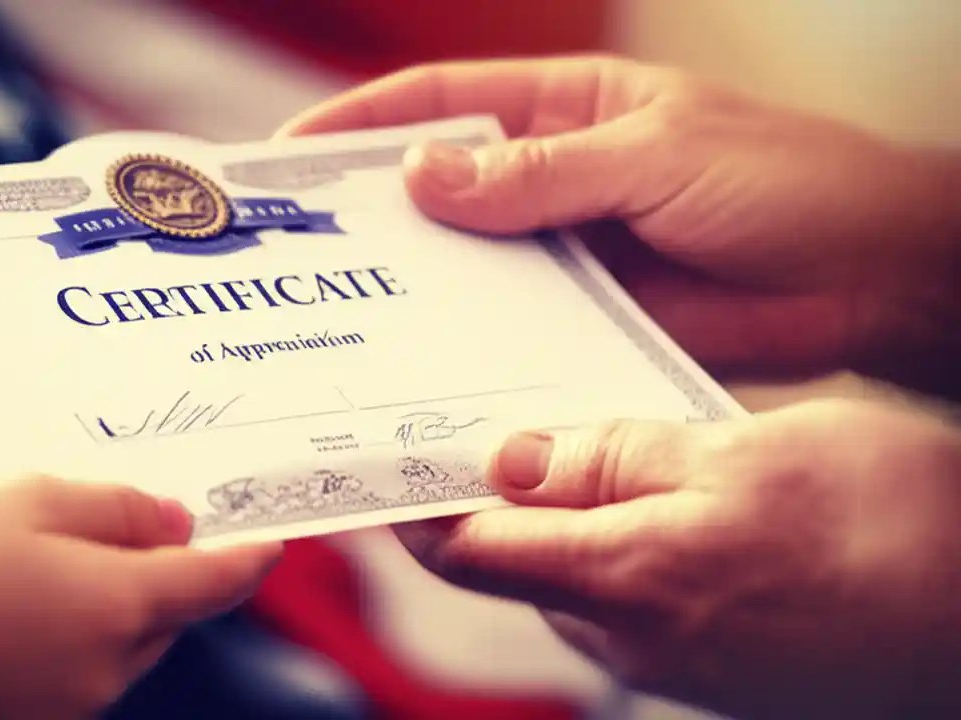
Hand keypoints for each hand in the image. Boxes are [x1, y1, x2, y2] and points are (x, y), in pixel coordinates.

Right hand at [0, 476, 278, 718]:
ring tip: (57, 559)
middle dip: (168, 571)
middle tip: (139, 526)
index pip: (216, 582)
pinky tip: (28, 600)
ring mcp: (71, 703)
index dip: (251, 557)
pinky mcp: (36, 719)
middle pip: (172, 614)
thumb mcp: (33, 498)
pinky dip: (80, 633)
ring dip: (118, 604)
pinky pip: (87, 669)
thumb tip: (177, 525)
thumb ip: (121, 510)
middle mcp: (108, 667)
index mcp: (118, 606)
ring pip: (129, 643)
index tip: (275, 539)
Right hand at [279, 56, 960, 392]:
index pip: (446, 103)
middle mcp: (555, 179)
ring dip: (416, 292)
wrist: (876, 280)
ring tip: (342, 321)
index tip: (290, 153)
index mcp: (569, 109)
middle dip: (371, 216)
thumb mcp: (655, 157)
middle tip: (298, 255)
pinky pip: (514, 332)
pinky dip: (471, 348)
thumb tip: (423, 174)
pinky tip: (426, 371)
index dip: (363, 122)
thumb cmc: (788, 185)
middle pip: (441, 191)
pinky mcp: (587, 321)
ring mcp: (568, 255)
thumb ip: (539, 172)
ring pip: (470, 269)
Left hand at [395, 400, 960, 718]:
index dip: (407, 503)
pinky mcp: (710, 651)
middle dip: (473, 493)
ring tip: (546, 432)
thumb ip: (616, 459)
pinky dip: (602, 532)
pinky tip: (633, 482)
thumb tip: (514, 460)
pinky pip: (623, 584)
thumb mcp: (746, 455)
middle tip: (454, 414)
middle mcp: (629, 634)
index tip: (366, 462)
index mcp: (623, 580)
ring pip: (567, 568)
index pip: (464, 550)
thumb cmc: (895, 530)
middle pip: (508, 559)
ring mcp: (670, 652)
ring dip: (543, 508)